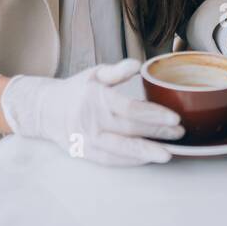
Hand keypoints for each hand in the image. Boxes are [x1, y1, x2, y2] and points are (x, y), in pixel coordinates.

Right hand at [0, 58, 182, 164]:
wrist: (46, 110)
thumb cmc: (76, 90)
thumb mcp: (95, 74)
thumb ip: (117, 71)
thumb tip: (138, 64)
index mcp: (97, 98)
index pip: (130, 109)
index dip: (154, 115)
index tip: (175, 118)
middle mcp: (92, 121)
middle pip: (131, 130)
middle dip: (158, 133)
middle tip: (180, 134)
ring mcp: (88, 140)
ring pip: (122, 149)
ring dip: (147, 152)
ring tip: (169, 154)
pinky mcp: (86, 153)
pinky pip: (111, 160)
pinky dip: (131, 161)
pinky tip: (147, 159)